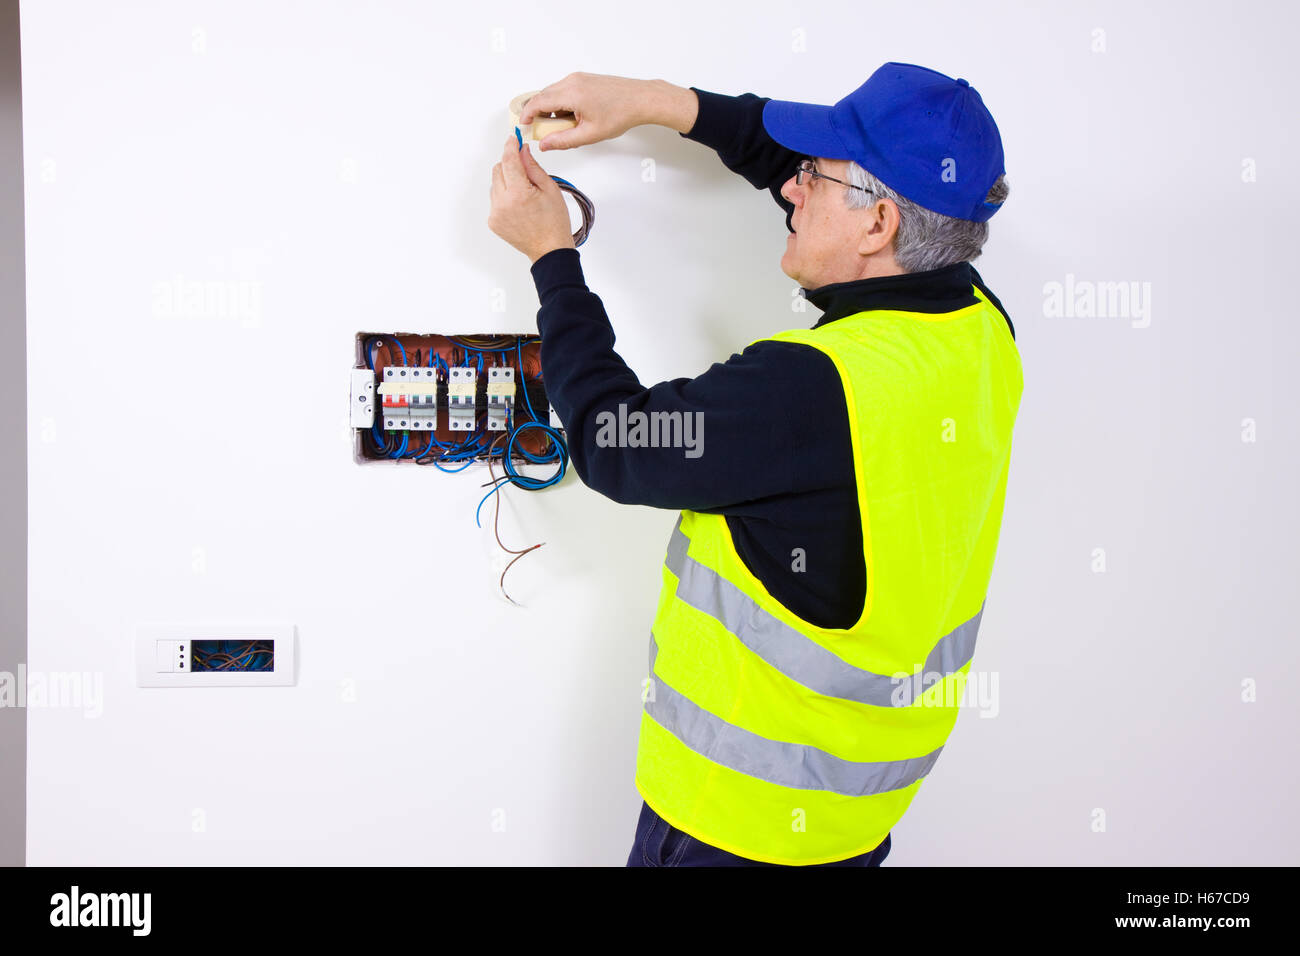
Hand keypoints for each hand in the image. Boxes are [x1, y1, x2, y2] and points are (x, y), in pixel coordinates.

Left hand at [487, 135, 575, 262]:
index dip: (510, 146)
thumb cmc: (554, 223)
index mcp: (518, 194)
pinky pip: (495, 199)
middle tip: (524, 169)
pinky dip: (504, 196)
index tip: (513, 138)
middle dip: (509, 164)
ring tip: (524, 193)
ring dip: (507, 181)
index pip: (509, 160)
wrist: (549, 250)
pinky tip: (519, 205)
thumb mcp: (550, 189)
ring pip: (495, 184)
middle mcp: (502, 203)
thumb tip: (522, 151)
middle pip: (498, 170)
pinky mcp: (493, 222)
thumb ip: (533, 167)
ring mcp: (495, 214)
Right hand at [519, 72, 652, 150]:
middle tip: (541, 130)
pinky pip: (564, 90)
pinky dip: (561, 103)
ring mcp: (578, 78)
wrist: (640, 99)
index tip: (523, 125)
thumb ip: (563, 141)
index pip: (538, 102)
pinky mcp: (584, 78)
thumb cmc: (620, 114)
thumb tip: (544, 144)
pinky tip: (572, 117)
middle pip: (543, 96)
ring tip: (562, 127)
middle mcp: (572, 81)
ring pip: (554, 93)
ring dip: (551, 109)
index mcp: (571, 93)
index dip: (527, 114)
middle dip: (538, 113)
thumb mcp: (589, 134)